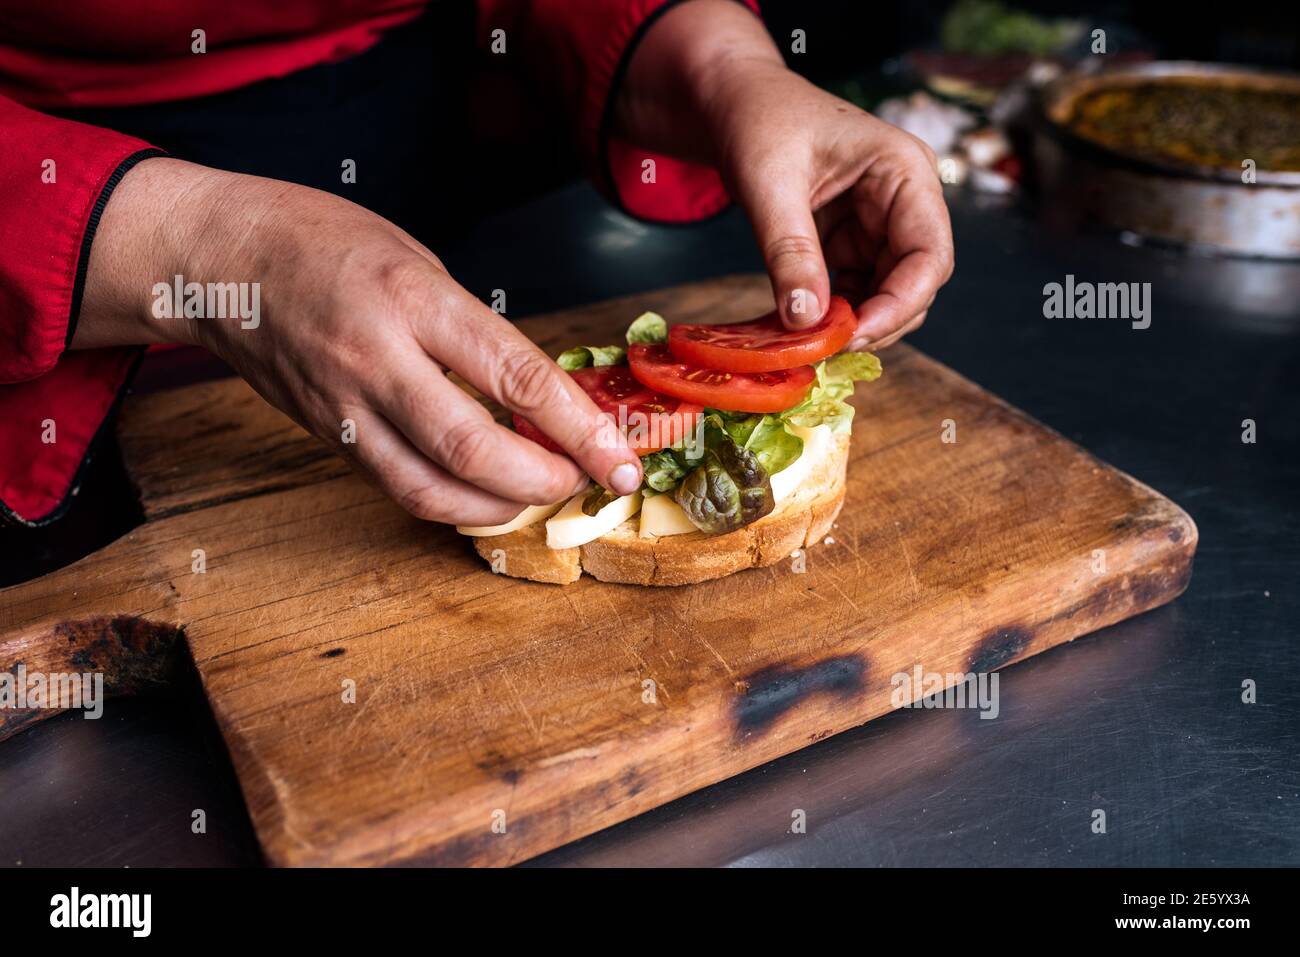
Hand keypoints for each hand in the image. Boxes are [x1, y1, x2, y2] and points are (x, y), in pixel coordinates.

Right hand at [76, 158, 642, 525]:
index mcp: (413, 299)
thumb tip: (539, 396)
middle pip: (471, 449)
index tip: (619, 458)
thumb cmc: (326, 243)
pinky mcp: (325, 436)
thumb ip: (477, 332)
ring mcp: (343, 406)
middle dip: (543, 479)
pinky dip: (450, 501)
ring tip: (537, 492)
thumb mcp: (420, 261)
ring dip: (497, 506)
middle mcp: (376, 359)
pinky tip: (483, 493)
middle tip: (585, 481)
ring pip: (429, 489)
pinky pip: (395, 485)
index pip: (514, 377)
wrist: (221, 259)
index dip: (578, 428)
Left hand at [704, 62, 953, 348]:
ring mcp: (881, 225)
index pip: (929, 253)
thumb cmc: (758, 120)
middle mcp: (905, 201)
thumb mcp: (769, 183)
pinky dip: (832, 315)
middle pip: (915, 282)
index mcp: (904, 171)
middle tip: (827, 350)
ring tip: (809, 342)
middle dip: (878, 321)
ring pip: (887, 295)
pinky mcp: (853, 244)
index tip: (856, 336)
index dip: (901, 303)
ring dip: (854, 324)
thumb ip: (790, 251)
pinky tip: (801, 328)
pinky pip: (856, 292)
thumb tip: (805, 321)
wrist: (734, 102)